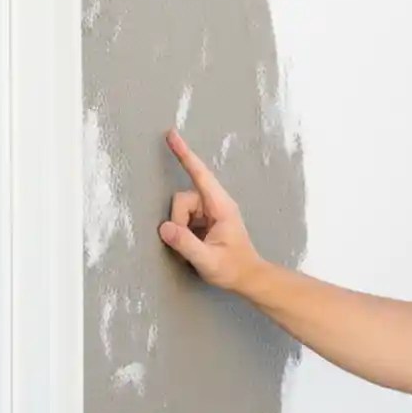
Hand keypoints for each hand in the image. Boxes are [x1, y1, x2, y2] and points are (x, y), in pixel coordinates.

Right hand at [158, 128, 264, 292]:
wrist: (247, 277)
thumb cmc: (233, 268)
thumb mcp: (208, 261)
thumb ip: (186, 244)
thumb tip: (164, 228)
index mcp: (222, 206)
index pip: (200, 175)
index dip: (185, 154)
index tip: (172, 135)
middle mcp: (216, 204)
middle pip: (182, 199)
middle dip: (178, 221)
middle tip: (191, 245)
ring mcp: (209, 211)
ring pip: (179, 210)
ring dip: (181, 229)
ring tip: (197, 247)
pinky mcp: (204, 219)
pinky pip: (182, 219)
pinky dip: (183, 232)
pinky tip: (196, 245)